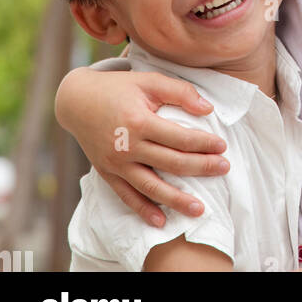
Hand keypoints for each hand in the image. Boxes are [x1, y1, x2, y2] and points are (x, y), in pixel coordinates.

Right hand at [56, 66, 229, 226]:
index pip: (180, 138)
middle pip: (171, 163)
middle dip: (201, 168)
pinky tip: (160, 221)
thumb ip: (179, 91)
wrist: (77, 101)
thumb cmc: (118, 88)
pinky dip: (143, 210)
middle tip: (224, 169)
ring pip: (151, 187)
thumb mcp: (148, 80)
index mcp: (139, 121)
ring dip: (176, 200)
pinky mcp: (107, 173)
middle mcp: (127, 146)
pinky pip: (127, 196)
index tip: (222, 147)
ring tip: (199, 209)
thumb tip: (208, 109)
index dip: (204, 144)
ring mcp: (116, 164)